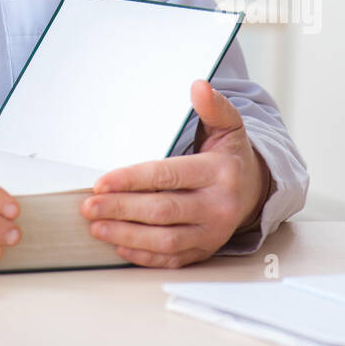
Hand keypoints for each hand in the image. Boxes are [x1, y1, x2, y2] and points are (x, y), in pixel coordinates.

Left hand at [79, 80, 271, 267]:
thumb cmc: (230, 156)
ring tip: (97, 226)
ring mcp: (212, 233)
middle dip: (121, 209)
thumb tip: (199, 86)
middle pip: (163, 211)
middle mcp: (218, 207)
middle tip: (89, 206)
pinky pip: (172, 259)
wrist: (256, 190)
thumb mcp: (228, 126)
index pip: (168, 176)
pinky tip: (120, 246)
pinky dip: (144, 256)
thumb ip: (213, 106)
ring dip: (127, 236)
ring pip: (165, 241)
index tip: (102, 182)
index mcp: (219, 173)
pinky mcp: (205, 251)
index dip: (131, 180)